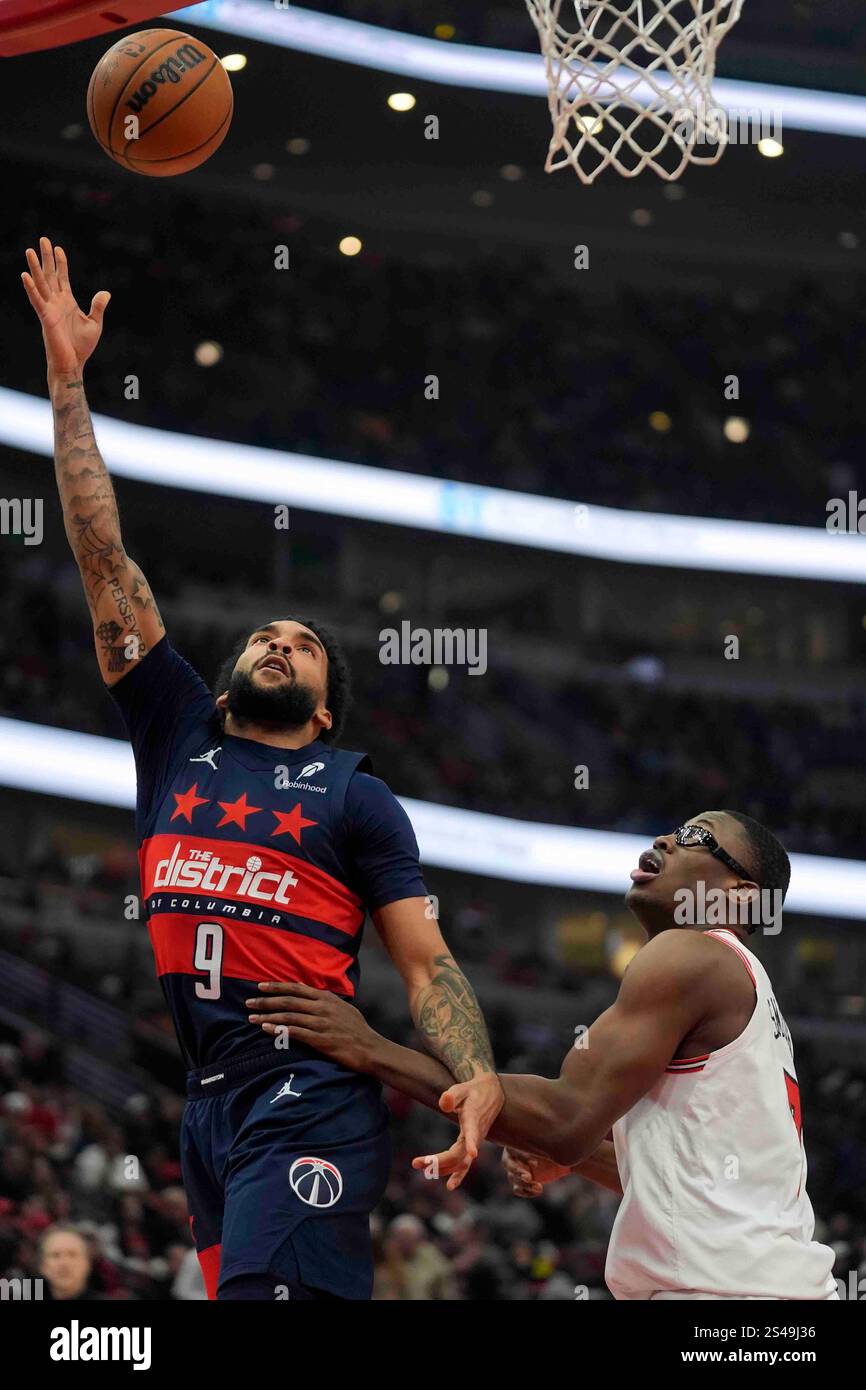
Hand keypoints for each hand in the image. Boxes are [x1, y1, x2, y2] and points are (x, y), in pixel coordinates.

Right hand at [21, 237, 110, 377]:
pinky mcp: (45, 317)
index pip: (63, 278)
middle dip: (47, 257)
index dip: (61, 263)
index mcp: (68, 302)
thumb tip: (106, 293)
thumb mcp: (95, 324)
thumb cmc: (81, 346)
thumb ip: (98, 307)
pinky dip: (31, 288)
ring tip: (30, 251)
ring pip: (41, 283)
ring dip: (35, 267)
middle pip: (50, 275)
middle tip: (43, 239)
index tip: (58, 248)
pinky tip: (25, 275)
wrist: (73, 363)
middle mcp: (56, 302)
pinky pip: (36, 300)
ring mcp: (49, 308)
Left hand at [246, 981, 376, 1071]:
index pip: (297, 988)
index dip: (277, 986)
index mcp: (327, 998)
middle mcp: (322, 1008)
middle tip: (249, 1002)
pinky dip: (279, 1029)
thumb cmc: (357, 1030)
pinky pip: (295, 1032)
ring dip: (268, 1016)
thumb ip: (324, 1000)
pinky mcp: (321, 1039)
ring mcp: (321, 1023)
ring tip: (252, 1018)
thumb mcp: (343, 1008)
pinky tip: (267, 1029)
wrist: (370, 1048)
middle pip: (289, 1000)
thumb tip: (306, 991)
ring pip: (289, 1015)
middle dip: (266, 1000)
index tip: (260, 986)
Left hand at [411, 1072, 503, 1190]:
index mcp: (474, 1118)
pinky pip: (465, 1164)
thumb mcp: (463, 1087)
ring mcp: (475, 1143)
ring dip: (441, 1167)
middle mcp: (476, 1135)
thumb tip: (443, 1102)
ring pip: (461, 1162)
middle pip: (459, 1153)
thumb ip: (453, 1095)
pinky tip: (450, 1186)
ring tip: (420, 1166)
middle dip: (439, 1161)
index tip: (474, 1153)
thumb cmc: (473, 1090)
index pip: (473, 1132)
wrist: (491, 1094)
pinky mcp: (471, 1147)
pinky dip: (458, 1175)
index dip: (473, 1142)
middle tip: (416, 1162)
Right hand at [502, 1147, 570, 1197]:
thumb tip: (566, 1140)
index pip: (513, 1148)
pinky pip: (517, 1188)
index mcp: (518, 1141)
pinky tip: (538, 1190)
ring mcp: (515, 1169)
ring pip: (512, 1177)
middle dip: (517, 1171)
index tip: (536, 1164)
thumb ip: (557, 1143)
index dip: (522, 1157)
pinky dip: (525, 1191)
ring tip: (539, 1187)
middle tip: (529, 1178)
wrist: (557, 1157)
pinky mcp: (520, 1181)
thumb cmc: (554, 1144)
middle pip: (507, 1164)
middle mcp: (513, 1154)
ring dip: (523, 1184)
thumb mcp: (554, 1143)